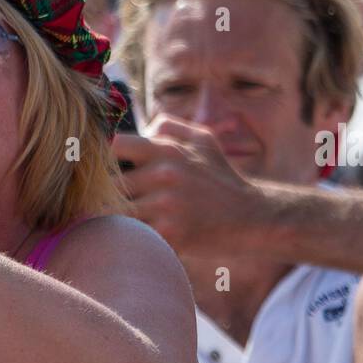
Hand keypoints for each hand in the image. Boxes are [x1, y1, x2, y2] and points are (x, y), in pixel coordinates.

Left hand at [116, 115, 264, 255]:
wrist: (252, 217)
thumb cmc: (222, 178)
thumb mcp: (203, 140)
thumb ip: (169, 127)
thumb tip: (140, 129)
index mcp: (167, 150)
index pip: (116, 145)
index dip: (110, 158)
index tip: (116, 170)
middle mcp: (164, 174)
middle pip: (113, 184)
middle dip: (116, 193)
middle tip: (124, 201)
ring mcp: (166, 205)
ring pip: (119, 211)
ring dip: (123, 217)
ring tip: (134, 219)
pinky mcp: (170, 234)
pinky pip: (135, 234)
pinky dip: (135, 236)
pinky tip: (146, 236)